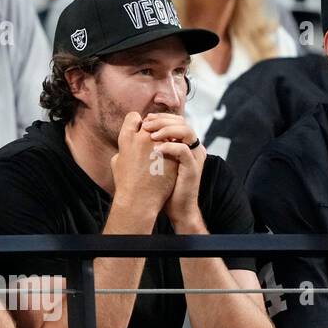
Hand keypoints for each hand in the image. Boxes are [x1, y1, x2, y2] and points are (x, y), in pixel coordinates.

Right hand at [110, 112, 174, 217]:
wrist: (140, 201)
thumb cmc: (126, 184)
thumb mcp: (117, 162)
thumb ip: (124, 148)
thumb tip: (128, 143)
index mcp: (127, 138)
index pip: (133, 117)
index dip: (136, 122)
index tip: (140, 128)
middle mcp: (143, 138)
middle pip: (152, 121)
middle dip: (154, 127)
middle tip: (154, 135)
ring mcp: (160, 145)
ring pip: (166, 131)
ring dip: (166, 136)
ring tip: (164, 146)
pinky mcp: (173, 154)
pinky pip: (175, 143)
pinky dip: (174, 146)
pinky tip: (171, 155)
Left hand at [142, 113, 204, 231]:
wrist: (176, 209)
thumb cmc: (163, 188)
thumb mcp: (156, 163)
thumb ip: (150, 148)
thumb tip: (133, 135)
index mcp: (185, 144)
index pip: (176, 120)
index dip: (161, 117)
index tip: (145, 120)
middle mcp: (192, 147)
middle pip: (181, 121)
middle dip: (162, 120)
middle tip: (146, 124)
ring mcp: (195, 157)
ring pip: (186, 131)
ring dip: (167, 129)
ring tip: (151, 135)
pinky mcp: (193, 168)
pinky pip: (184, 150)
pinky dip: (169, 146)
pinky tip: (156, 149)